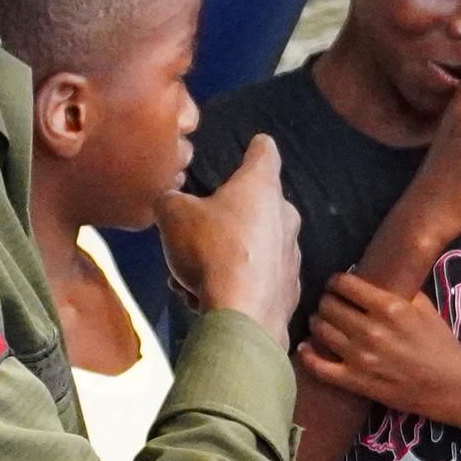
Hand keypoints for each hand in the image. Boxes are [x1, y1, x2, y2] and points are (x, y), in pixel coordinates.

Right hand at [156, 132, 302, 333]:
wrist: (242, 316)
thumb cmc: (210, 251)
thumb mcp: (173, 216)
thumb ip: (169, 199)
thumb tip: (170, 198)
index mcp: (260, 187)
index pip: (265, 153)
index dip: (257, 147)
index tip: (256, 144)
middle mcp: (285, 215)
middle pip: (258, 204)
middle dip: (230, 215)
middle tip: (198, 234)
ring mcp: (291, 254)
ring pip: (254, 245)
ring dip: (228, 255)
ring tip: (195, 277)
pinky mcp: (290, 289)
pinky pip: (258, 278)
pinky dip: (238, 283)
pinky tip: (213, 297)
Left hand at [295, 271, 460, 427]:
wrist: (451, 385)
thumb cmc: (440, 344)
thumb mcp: (424, 307)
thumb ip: (398, 291)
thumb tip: (374, 280)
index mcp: (389, 307)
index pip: (345, 285)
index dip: (336, 282)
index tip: (336, 284)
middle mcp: (371, 330)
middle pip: (328, 306)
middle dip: (326, 301)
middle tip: (330, 304)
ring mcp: (360, 357)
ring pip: (321, 330)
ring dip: (318, 323)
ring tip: (322, 322)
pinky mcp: (355, 381)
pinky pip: (318, 366)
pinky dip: (307, 355)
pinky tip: (306, 348)